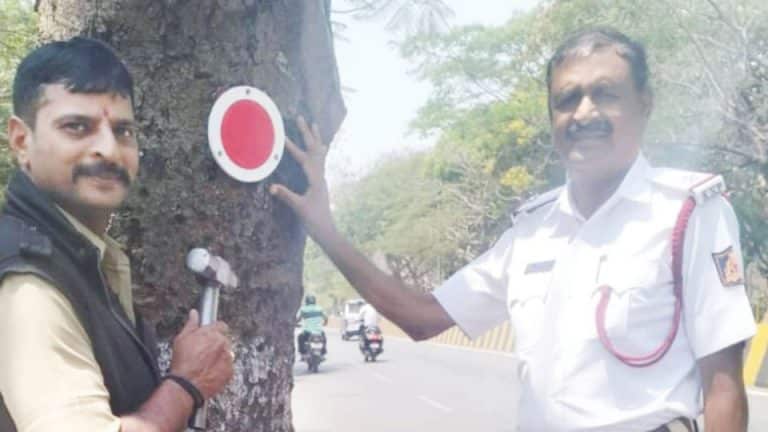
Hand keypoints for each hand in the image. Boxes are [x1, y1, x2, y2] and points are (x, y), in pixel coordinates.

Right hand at [169, 310, 233, 398]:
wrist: (187, 385)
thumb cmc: (183, 362)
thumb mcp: (182, 339)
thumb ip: (191, 324)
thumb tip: (194, 313)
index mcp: (213, 334)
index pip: (221, 326)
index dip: (215, 330)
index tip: (210, 336)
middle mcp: (224, 344)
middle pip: (224, 340)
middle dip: (216, 344)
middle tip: (204, 353)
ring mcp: (228, 358)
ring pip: (227, 354)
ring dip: (220, 356)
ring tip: (206, 364)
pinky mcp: (230, 372)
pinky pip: (228, 367)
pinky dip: (221, 369)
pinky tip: (210, 372)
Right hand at [270, 116, 335, 238]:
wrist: (326, 231)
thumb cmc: (313, 220)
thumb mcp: (299, 208)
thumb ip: (286, 196)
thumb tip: (272, 187)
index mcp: (315, 179)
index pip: (303, 158)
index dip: (292, 146)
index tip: (282, 135)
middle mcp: (320, 176)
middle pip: (314, 150)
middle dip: (307, 133)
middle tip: (301, 117)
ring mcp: (321, 178)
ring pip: (320, 153)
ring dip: (315, 138)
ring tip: (314, 124)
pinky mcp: (319, 183)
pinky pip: (320, 161)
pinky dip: (318, 150)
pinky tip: (320, 148)